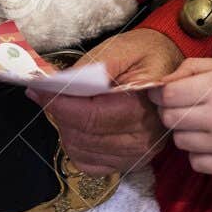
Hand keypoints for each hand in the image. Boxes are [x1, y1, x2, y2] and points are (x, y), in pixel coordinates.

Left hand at [34, 28, 182, 175]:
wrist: (175, 71)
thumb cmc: (149, 55)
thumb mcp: (124, 48)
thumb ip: (93, 66)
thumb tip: (58, 83)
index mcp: (141, 107)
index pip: (89, 117)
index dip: (58, 104)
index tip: (37, 89)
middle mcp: (141, 138)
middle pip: (82, 136)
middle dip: (58, 114)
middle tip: (47, 93)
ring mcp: (136, 154)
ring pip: (82, 151)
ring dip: (65, 129)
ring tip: (65, 106)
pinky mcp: (129, 161)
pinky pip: (90, 164)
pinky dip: (76, 146)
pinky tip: (78, 126)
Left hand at [149, 58, 211, 174]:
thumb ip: (194, 68)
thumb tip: (164, 80)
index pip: (168, 94)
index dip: (160, 93)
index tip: (165, 92)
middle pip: (169, 118)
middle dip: (172, 111)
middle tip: (185, 106)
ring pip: (180, 141)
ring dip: (186, 132)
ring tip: (204, 123)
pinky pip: (195, 162)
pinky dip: (199, 153)